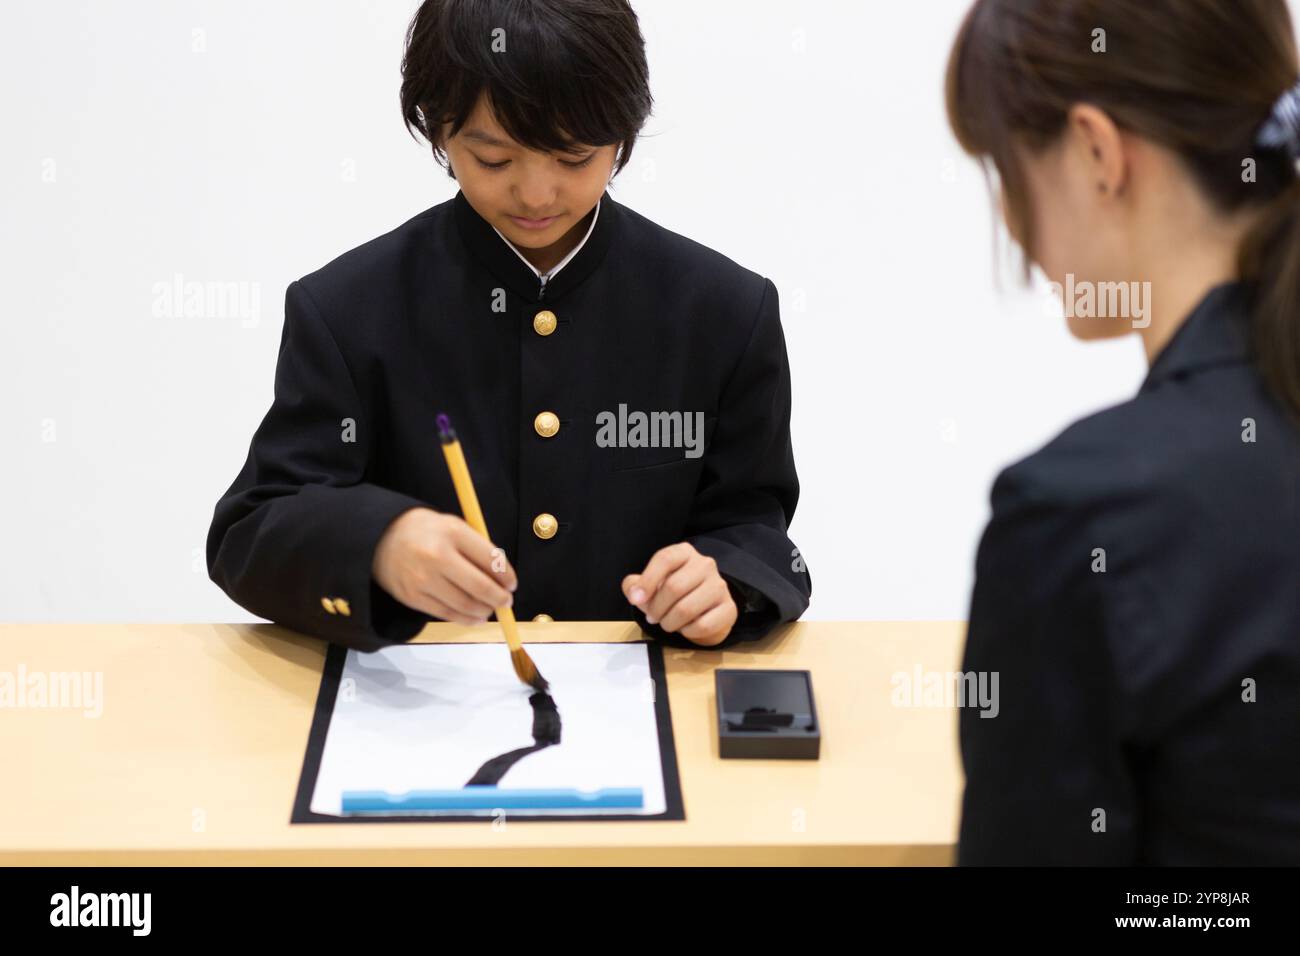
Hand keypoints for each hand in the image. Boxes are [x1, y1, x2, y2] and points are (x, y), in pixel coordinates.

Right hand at [372, 508, 516, 624]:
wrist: (381, 538)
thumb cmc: (427, 533)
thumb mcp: (454, 527)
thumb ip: (478, 549)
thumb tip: (504, 580)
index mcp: (452, 532)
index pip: (490, 560)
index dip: (507, 577)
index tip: (511, 584)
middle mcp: (437, 556)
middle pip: (480, 587)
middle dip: (499, 598)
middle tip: (506, 602)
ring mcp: (423, 579)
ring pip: (465, 605)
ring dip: (485, 611)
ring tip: (490, 609)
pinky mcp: (413, 597)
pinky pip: (447, 614)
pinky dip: (466, 619)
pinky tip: (475, 616)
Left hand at [622, 542, 736, 646]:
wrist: (705, 611)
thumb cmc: (674, 595)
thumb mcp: (652, 585)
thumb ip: (635, 585)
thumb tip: (634, 593)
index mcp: (684, 553)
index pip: (665, 559)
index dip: (647, 581)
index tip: (635, 599)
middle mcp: (705, 564)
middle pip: (674, 587)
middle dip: (656, 608)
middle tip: (652, 617)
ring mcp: (720, 586)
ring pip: (686, 609)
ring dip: (669, 623)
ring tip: (667, 624)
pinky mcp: (729, 608)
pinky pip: (702, 625)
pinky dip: (688, 632)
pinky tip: (686, 628)